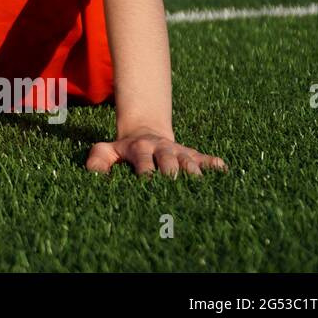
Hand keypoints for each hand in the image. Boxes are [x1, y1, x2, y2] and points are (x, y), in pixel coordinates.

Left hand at [86, 127, 227, 177]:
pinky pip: (204, 158)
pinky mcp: (191, 154)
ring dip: (194, 171)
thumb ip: (98, 160)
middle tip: (175, 186)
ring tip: (200, 183)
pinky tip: (223, 169)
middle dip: (172, 173)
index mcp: (140, 149)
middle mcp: (161, 149)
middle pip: (169, 161)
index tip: (148, 183)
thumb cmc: (124, 149)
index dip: (146, 171)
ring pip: (188, 160)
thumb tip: (95, 175)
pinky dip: (213, 163)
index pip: (143, 161)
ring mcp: (177, 151)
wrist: (145, 132)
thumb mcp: (106, 150)